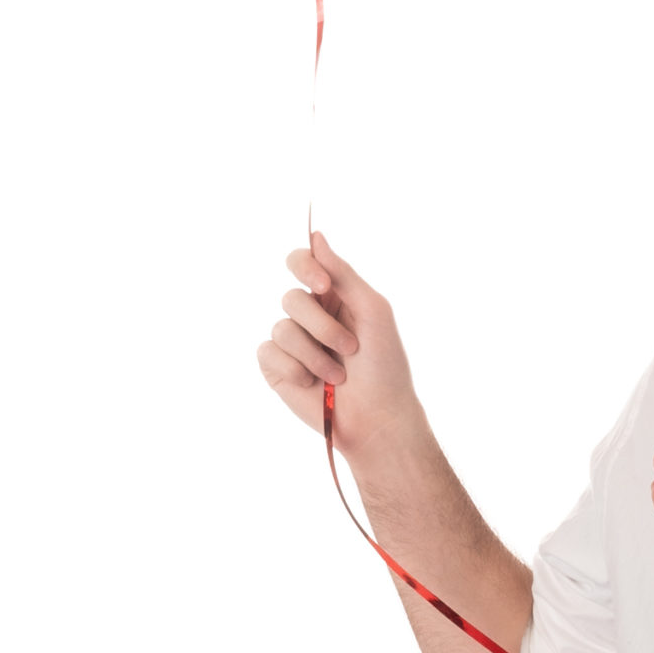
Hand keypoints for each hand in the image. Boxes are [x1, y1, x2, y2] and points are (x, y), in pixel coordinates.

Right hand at [255, 231, 419, 469]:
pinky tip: (312, 384)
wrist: (377, 417)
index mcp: (334, 297)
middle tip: (350, 347)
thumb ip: (343, 274)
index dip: (305, 267)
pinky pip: (268, 352)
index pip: (303, 262)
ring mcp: (291, 343)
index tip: (323, 286)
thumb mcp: (372, 311)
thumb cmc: (385, 365)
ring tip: (337, 376)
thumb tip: (315, 235)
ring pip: (281, 328)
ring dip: (314, 354)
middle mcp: (309, 316)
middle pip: (292, 298)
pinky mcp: (276, 368)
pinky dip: (294, 369)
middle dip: (322, 326)